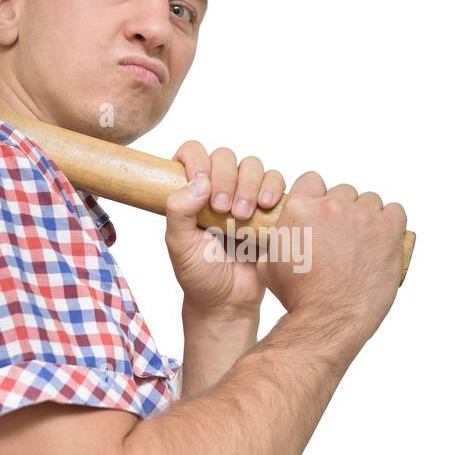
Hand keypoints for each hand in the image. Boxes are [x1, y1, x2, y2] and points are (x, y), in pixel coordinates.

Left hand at [164, 141, 286, 319]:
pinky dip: (273, 188)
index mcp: (191, 191)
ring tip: (243, 214)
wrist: (229, 301)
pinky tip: (267, 206)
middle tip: (223, 209)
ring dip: (249, 184)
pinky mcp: (269, 208)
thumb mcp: (179, 245)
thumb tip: (200, 181)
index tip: (200, 182)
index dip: (197, 160)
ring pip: (252, 165)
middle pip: (226, 156)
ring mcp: (245, 196)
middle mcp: (217, 188)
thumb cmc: (199, 274)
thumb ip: (178, 211)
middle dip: (226, 177)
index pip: (192, 153)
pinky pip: (276, 182)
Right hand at [256, 174, 406, 349]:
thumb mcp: (269, 265)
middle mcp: (332, 207)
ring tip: (364, 242)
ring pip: (370, 201)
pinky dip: (391, 223)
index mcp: (300, 208)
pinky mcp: (388, 231)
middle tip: (342, 237)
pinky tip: (383, 239)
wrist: (329, 318)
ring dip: (367, 217)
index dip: (317, 196)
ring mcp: (362, 217)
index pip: (312, 180)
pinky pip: (396, 211)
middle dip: (343, 211)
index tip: (321, 212)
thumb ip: (276, 241)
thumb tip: (277, 238)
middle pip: (343, 192)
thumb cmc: (300, 297)